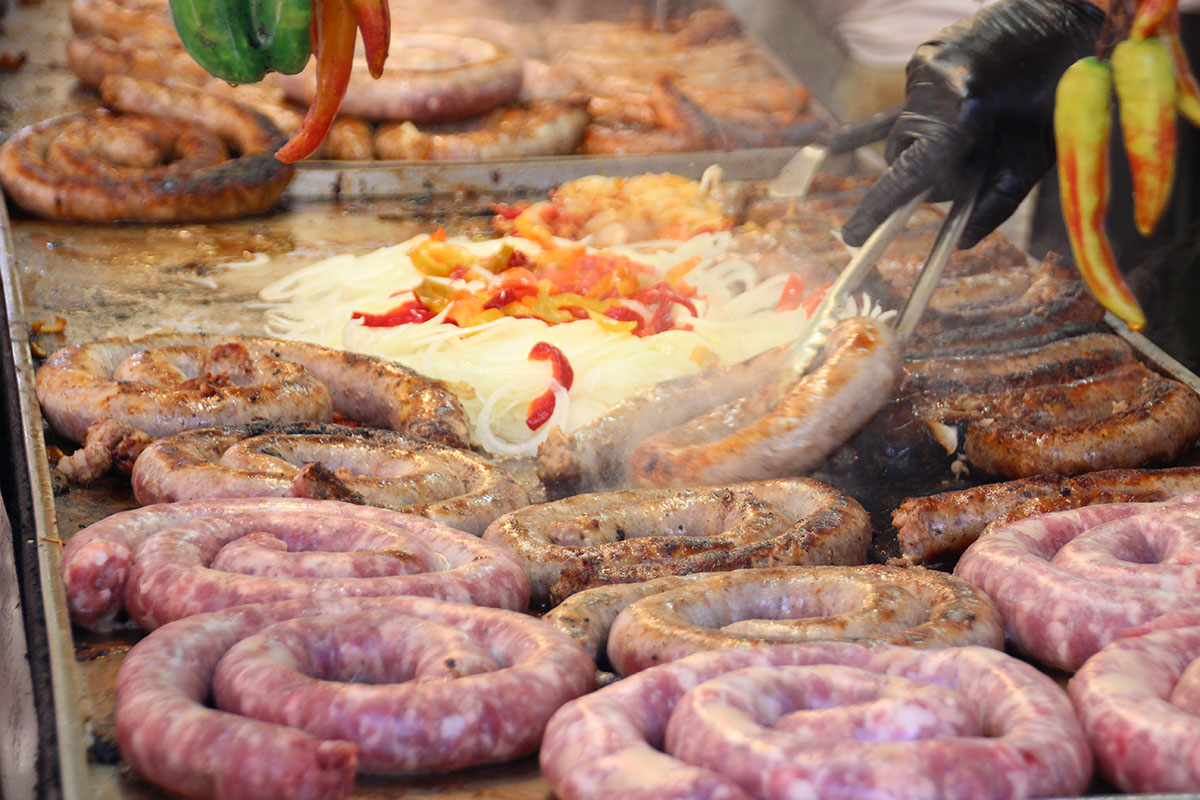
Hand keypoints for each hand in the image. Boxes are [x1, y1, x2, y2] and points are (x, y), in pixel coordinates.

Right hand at [842, 0, 1104, 248]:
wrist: (1058, 15)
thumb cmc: (1058, 89)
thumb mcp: (1036, 154)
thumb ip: (997, 203)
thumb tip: (961, 243)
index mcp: (962, 116)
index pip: (907, 176)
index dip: (878, 211)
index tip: (852, 238)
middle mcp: (933, 89)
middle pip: (900, 157)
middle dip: (923, 172)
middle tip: (968, 166)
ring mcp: (922, 67)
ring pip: (905, 131)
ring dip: (931, 142)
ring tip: (978, 125)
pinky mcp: (922, 55)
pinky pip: (914, 103)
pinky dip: (936, 114)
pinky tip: (971, 99)